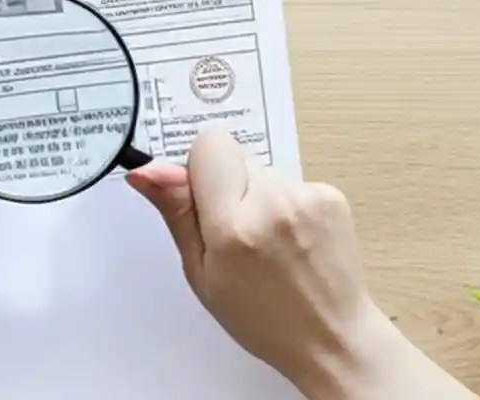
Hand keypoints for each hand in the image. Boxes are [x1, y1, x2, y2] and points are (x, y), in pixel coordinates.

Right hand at [127, 129, 476, 399]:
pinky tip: (293, 243)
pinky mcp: (333, 195)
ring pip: (264, 170)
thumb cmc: (260, 317)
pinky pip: (292, 182)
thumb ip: (177, 214)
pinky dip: (287, 205)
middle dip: (228, 186)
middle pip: (235, 155)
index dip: (199, 170)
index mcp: (233, 226)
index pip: (208, 144)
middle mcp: (273, 202)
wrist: (332, 336)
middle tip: (237, 234)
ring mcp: (308, 196)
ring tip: (269, 245)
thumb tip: (146, 170)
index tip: (205, 206)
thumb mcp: (202, 274)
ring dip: (258, 197)